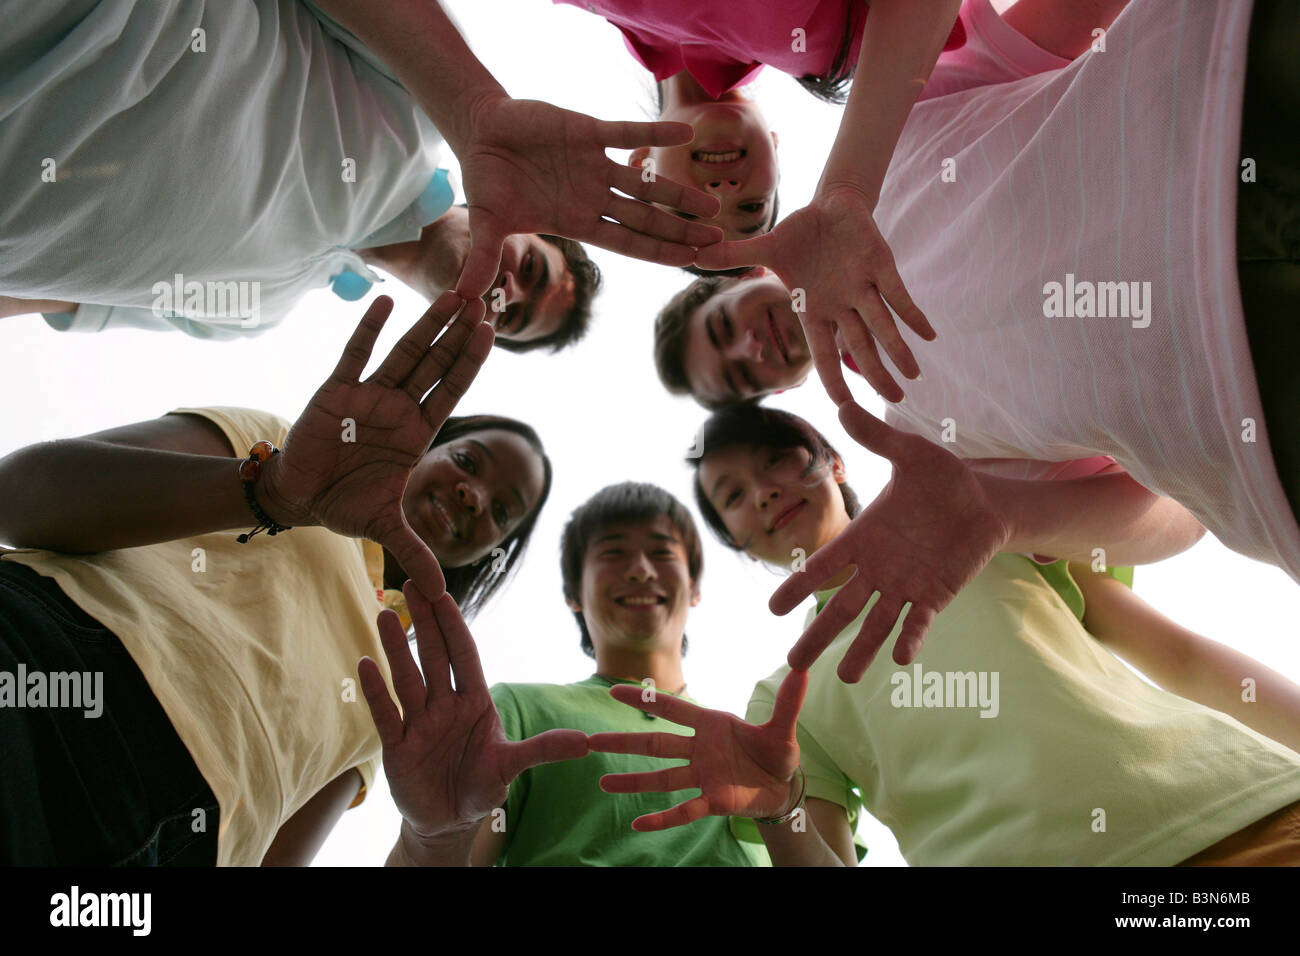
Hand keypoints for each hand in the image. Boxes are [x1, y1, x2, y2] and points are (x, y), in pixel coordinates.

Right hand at [258, 292, 489, 598]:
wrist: (299, 499)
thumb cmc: (345, 505)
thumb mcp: (385, 529)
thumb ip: (415, 553)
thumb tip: (441, 594)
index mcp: (416, 431)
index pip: (452, 390)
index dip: (471, 363)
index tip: (493, 333)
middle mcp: (397, 407)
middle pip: (435, 363)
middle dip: (458, 334)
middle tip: (483, 298)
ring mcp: (368, 395)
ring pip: (403, 353)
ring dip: (426, 324)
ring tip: (451, 294)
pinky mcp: (335, 392)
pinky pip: (354, 355)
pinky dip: (368, 329)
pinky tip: (385, 302)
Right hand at [358, 582, 587, 843]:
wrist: (449, 821)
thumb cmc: (481, 786)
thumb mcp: (511, 766)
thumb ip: (542, 750)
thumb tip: (586, 743)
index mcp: (474, 701)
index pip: (463, 654)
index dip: (453, 625)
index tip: (442, 593)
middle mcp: (444, 705)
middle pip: (433, 656)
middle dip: (424, 621)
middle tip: (411, 583)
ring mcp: (419, 723)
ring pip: (407, 678)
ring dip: (395, 648)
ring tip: (385, 614)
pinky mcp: (397, 746)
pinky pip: (385, 713)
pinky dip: (375, 690)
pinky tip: (365, 664)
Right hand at [453, 95, 723, 296]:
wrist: (481, 132)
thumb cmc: (488, 179)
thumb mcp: (486, 223)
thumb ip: (483, 258)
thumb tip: (464, 298)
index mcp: (578, 221)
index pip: (627, 243)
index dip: (658, 254)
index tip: (690, 264)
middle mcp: (594, 196)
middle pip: (646, 219)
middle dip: (680, 231)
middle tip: (717, 241)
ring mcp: (595, 164)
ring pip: (645, 183)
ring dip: (677, 194)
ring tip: (711, 206)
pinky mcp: (588, 131)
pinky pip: (627, 132)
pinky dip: (653, 131)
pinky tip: (685, 132)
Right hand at [587, 669, 807, 830]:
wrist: (786, 788)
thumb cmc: (778, 753)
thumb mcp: (783, 729)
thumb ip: (787, 703)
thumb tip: (803, 670)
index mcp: (711, 724)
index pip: (671, 709)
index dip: (644, 699)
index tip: (613, 690)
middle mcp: (699, 749)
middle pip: (655, 742)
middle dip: (623, 741)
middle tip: (590, 741)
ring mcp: (702, 776)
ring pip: (661, 776)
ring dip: (633, 780)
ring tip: (604, 782)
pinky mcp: (712, 800)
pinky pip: (682, 810)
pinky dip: (662, 818)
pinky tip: (637, 824)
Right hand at [693, 183, 934, 404]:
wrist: (829, 206)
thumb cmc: (799, 234)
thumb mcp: (766, 247)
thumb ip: (737, 256)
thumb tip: (697, 254)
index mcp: (813, 310)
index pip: (823, 351)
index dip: (833, 378)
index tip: (846, 406)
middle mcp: (841, 306)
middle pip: (860, 346)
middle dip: (876, 373)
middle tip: (894, 399)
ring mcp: (862, 289)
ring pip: (881, 326)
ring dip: (897, 350)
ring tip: (913, 376)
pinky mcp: (881, 267)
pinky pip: (899, 295)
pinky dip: (913, 314)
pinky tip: (928, 335)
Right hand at [772, 402, 1009, 680]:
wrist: (985, 502)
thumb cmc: (942, 478)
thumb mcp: (911, 453)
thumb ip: (879, 437)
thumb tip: (845, 405)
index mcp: (864, 536)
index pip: (825, 566)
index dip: (799, 586)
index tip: (773, 608)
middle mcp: (878, 568)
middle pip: (842, 607)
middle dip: (818, 633)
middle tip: (794, 664)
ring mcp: (905, 585)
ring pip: (877, 623)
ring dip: (861, 650)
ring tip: (845, 677)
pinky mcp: (935, 595)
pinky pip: (919, 622)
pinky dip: (911, 639)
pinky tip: (902, 659)